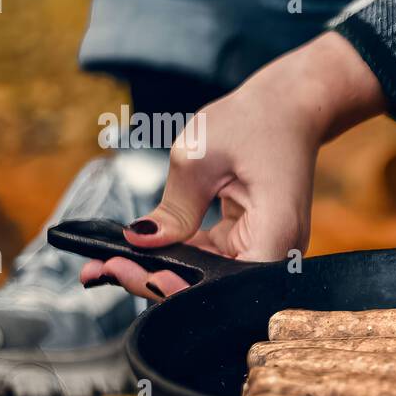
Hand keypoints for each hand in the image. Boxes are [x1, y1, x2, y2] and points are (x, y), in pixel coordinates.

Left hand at [80, 32, 383, 299]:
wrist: (288, 108)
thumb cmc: (254, 121)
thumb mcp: (199, 158)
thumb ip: (173, 209)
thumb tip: (140, 243)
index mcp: (276, 230)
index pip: (230, 284)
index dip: (183, 288)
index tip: (138, 273)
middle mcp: (280, 249)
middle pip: (219, 287)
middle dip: (162, 283)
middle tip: (107, 269)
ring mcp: (268, 247)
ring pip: (212, 276)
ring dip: (166, 272)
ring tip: (112, 263)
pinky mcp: (254, 241)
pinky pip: (215, 259)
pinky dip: (180, 256)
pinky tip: (145, 252)